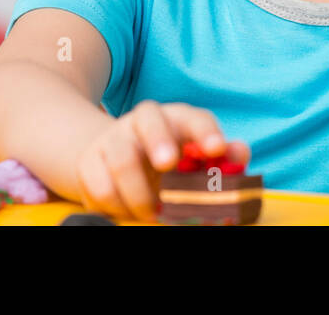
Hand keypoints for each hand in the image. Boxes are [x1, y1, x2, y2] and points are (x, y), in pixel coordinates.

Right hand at [75, 101, 248, 221]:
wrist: (114, 158)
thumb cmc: (168, 160)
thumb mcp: (195, 158)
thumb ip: (222, 157)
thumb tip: (239, 155)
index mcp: (176, 119)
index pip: (193, 118)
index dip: (206, 132)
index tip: (216, 149)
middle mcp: (143, 121)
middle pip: (149, 119)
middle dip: (160, 140)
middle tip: (168, 164)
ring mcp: (113, 139)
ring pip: (122, 159)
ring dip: (139, 193)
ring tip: (152, 212)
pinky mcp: (89, 162)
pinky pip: (99, 185)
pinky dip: (116, 205)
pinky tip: (127, 212)